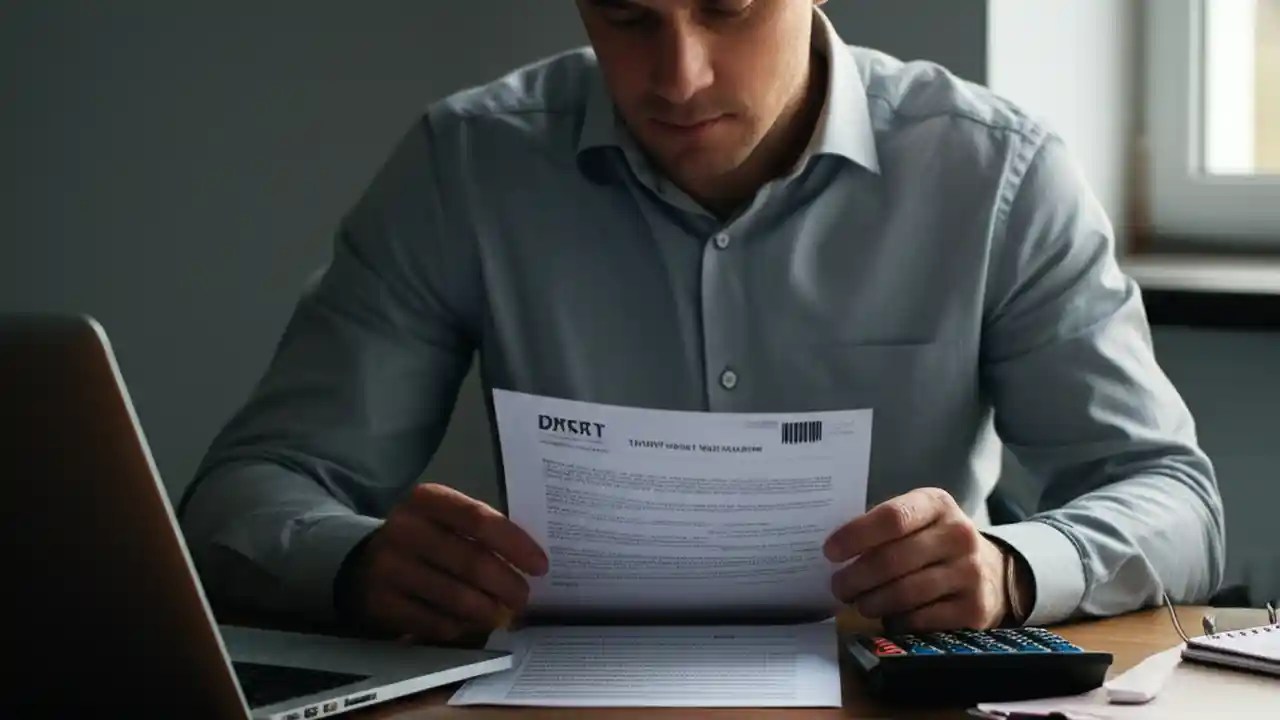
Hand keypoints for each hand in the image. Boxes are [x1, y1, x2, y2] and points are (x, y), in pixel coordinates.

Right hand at [343, 483, 548, 642]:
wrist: (362, 564)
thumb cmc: (423, 539)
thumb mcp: (445, 521)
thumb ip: (481, 533)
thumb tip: (530, 564)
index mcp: (427, 500)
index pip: (479, 519)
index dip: (515, 544)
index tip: (540, 566)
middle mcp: (405, 529)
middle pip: (471, 561)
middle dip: (507, 585)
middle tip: (524, 598)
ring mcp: (389, 568)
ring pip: (455, 597)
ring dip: (489, 611)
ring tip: (505, 614)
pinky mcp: (382, 604)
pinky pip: (435, 622)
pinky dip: (462, 627)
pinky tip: (473, 624)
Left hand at [823, 487, 1030, 631]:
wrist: (992, 572)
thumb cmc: (936, 543)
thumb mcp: (918, 521)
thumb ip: (882, 528)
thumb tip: (834, 551)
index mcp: (937, 504)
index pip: (892, 518)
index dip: (856, 535)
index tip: (830, 551)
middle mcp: (958, 535)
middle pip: (892, 560)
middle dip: (855, 577)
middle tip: (838, 586)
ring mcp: (970, 573)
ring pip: (904, 593)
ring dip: (871, 602)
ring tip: (859, 602)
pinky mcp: (973, 609)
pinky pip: (919, 620)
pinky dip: (895, 620)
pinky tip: (888, 616)